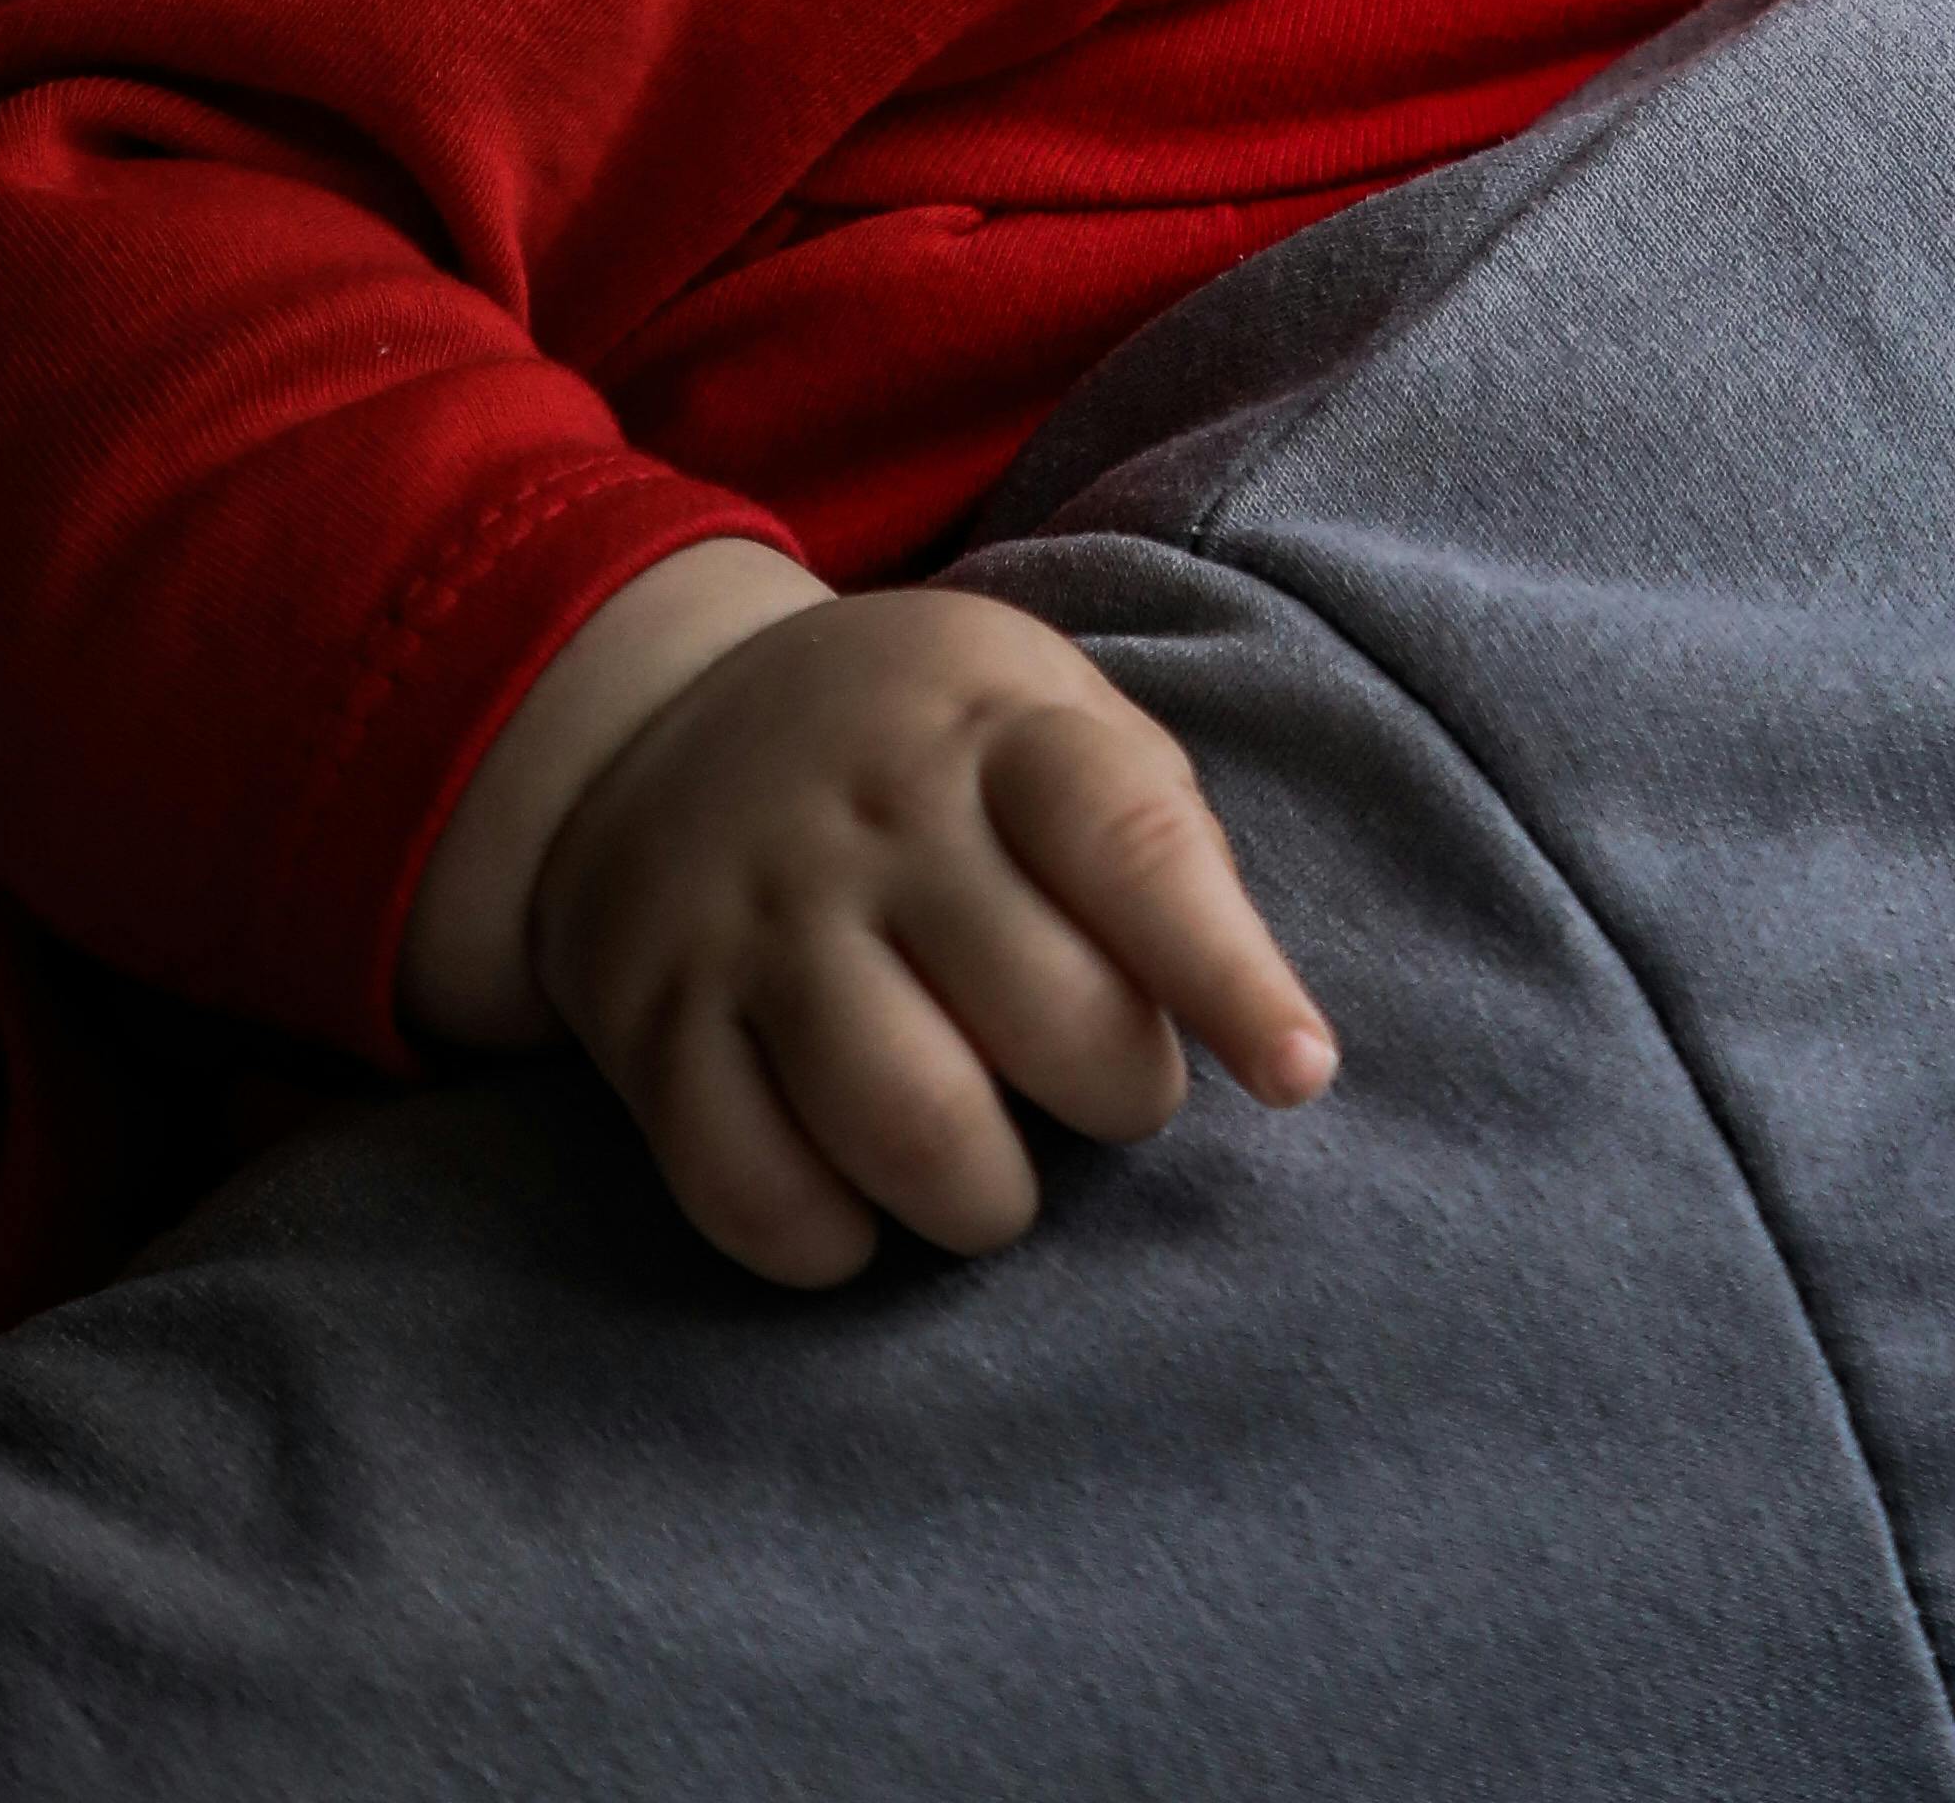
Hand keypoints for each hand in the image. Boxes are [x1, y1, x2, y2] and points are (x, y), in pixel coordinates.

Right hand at [525, 578, 1337, 1283]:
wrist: (662, 711)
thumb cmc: (925, 745)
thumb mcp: (1049, 716)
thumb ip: (1154, 841)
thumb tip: (1261, 1024)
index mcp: (999, 728)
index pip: (1133, 844)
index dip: (1229, 972)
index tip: (1300, 1074)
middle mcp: (874, 820)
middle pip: (1040, 1017)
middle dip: (1116, 1098)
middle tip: (1108, 1093)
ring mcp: (755, 921)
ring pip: (904, 1124)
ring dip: (985, 1199)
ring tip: (996, 1180)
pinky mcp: (653, 1024)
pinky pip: (750, 1190)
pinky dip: (828, 1242)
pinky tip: (862, 1210)